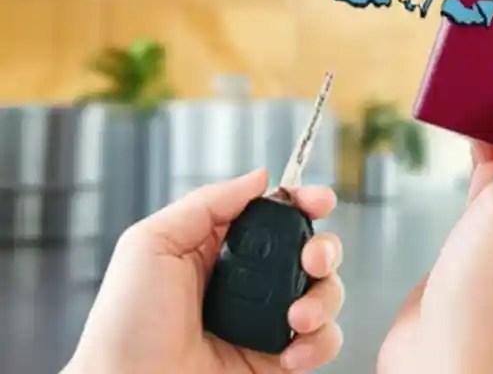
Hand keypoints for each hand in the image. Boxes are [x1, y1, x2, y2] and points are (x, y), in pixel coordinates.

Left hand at [65, 170, 344, 372]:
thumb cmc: (124, 327)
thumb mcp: (150, 244)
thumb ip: (207, 203)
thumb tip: (259, 177)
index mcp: (222, 249)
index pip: (276, 216)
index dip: (304, 203)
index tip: (319, 201)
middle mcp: (251, 283)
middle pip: (312, 250)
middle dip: (325, 248)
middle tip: (312, 260)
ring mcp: (267, 321)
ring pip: (326, 293)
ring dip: (324, 299)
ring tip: (297, 318)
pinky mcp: (278, 360)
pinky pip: (323, 342)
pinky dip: (319, 343)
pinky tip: (292, 352)